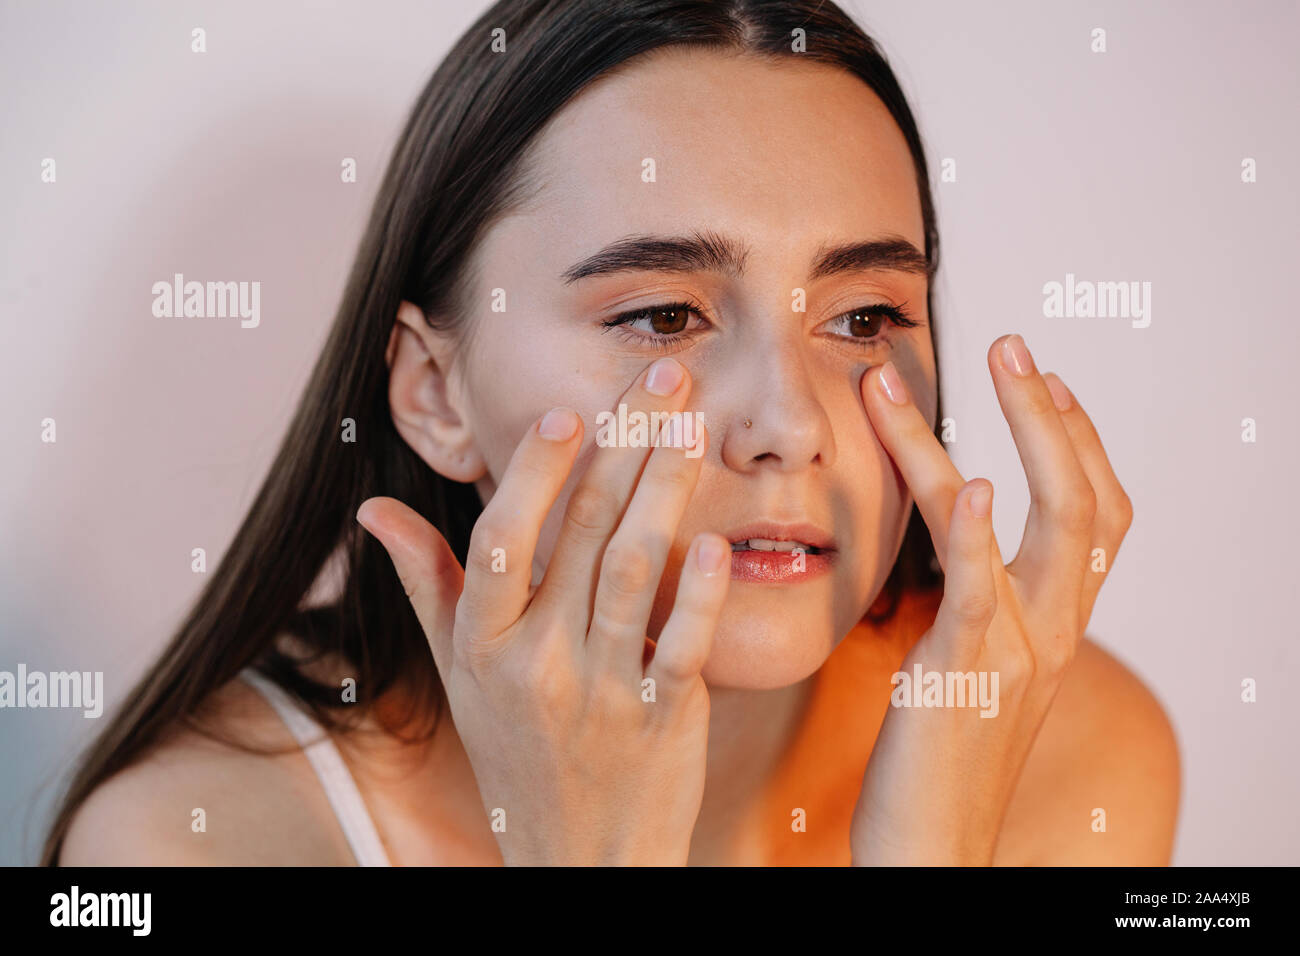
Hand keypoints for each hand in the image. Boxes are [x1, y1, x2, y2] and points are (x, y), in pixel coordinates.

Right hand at [356, 357, 729, 864]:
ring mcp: (599, 691)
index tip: (567, 409)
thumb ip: (427, 585)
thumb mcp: (460, 673)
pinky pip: (680, 643)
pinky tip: (713, 538)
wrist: (579, 858)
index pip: (501, 539)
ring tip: (692, 426)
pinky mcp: (659, 717)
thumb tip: (372, 513)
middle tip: (663, 378)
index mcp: (483, 643)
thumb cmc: (517, 750)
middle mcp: (535, 662)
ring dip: (663, 491)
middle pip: (578, 534)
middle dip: (623, 446)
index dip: (532, 471)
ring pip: (631, 571)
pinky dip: (696, 591)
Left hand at [850, 334, 1132, 864]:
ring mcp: (1018, 649)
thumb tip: (958, 547)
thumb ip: (977, 607)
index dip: (1077, 441)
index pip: (1093, 516)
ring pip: (1033, 520)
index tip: (1044, 380)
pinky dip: (981, 533)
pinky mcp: (965, 673)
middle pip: (1085, 500)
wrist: (930, 851)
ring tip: (932, 378)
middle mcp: (1053, 630)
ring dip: (988, 436)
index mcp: (1054, 625)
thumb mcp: (971, 668)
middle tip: (1010, 345)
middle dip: (1049, 414)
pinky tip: (975, 481)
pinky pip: (984, 592)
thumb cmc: (936, 761)